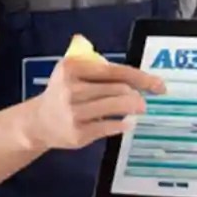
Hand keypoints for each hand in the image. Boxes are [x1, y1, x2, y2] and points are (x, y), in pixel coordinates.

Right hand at [24, 56, 165, 149]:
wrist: (38, 122)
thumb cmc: (62, 92)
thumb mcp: (70, 70)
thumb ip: (95, 62)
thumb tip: (127, 68)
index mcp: (72, 68)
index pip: (114, 71)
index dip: (139, 77)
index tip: (157, 83)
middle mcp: (71, 89)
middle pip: (118, 89)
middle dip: (138, 94)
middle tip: (146, 98)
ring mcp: (74, 113)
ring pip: (116, 107)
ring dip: (133, 107)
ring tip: (140, 107)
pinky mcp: (78, 133)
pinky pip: (109, 127)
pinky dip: (122, 124)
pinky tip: (127, 122)